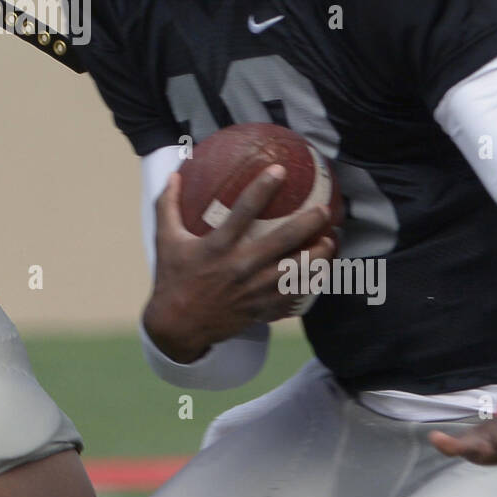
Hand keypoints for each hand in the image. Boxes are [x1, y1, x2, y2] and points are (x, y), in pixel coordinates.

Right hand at [143, 167, 334, 363]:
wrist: (177, 327)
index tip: (280, 170)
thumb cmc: (173, 278)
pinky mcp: (261, 310)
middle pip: (282, 242)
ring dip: (317, 257)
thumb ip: (168, 205)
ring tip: (331, 242)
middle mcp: (239, 267)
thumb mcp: (165, 239)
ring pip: (295, 273)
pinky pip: (293, 297)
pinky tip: (321, 273)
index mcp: (217, 247)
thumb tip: (173, 175)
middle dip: (307, 224)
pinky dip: (310, 285)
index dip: (262, 188)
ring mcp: (253, 291)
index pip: (243, 212)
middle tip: (324, 211)